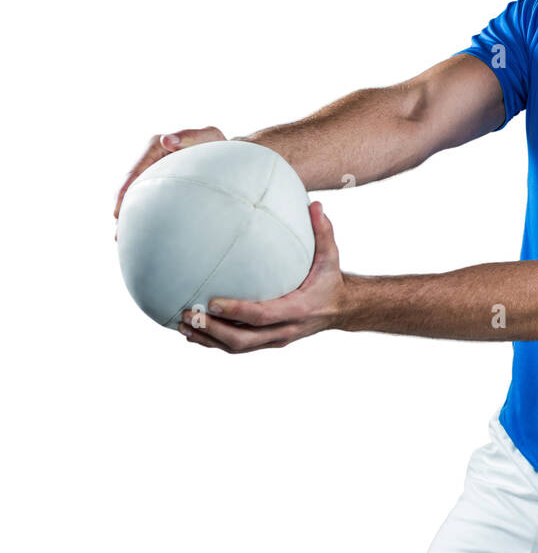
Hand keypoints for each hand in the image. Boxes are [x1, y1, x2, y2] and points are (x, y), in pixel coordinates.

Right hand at [114, 126, 226, 238]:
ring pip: (136, 195)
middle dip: (122, 207)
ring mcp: (153, 172)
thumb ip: (188, 137)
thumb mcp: (207, 136)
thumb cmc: (217, 145)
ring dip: (129, 215)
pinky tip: (139, 232)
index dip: (125, 190)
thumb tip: (166, 140)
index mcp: (155, 146)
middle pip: (130, 185)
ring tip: (122, 238)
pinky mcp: (159, 183)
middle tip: (118, 232)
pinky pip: (146, 199)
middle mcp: (150, 159)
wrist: (227, 154)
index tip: (117, 210)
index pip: (135, 170)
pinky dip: (141, 214)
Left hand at [178, 202, 346, 352]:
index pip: (263, 315)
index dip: (236, 311)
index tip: (212, 302)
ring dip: (208, 339)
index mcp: (298, 309)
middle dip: (213, 331)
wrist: (341, 310)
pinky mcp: (268, 341)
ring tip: (182, 325)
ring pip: (238, 347)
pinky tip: (194, 332)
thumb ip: (323, 232)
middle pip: (243, 339)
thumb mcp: (331, 256)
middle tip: (188, 316)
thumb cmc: (330, 279)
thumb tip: (315, 204)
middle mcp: (285, 329)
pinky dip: (214, 342)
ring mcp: (276, 339)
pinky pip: (239, 346)